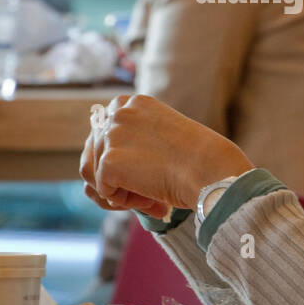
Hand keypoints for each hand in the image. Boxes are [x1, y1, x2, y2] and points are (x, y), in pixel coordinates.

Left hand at [80, 94, 253, 219]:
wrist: (209, 169)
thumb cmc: (198, 161)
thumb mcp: (164, 138)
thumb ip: (137, 141)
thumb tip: (107, 167)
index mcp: (134, 103)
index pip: (105, 132)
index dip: (120, 158)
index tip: (145, 172)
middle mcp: (119, 112)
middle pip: (94, 152)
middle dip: (115, 176)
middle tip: (146, 194)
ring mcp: (112, 135)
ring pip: (95, 173)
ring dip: (118, 189)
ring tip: (148, 199)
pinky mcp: (109, 160)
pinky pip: (103, 189)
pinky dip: (122, 201)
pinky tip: (148, 200)